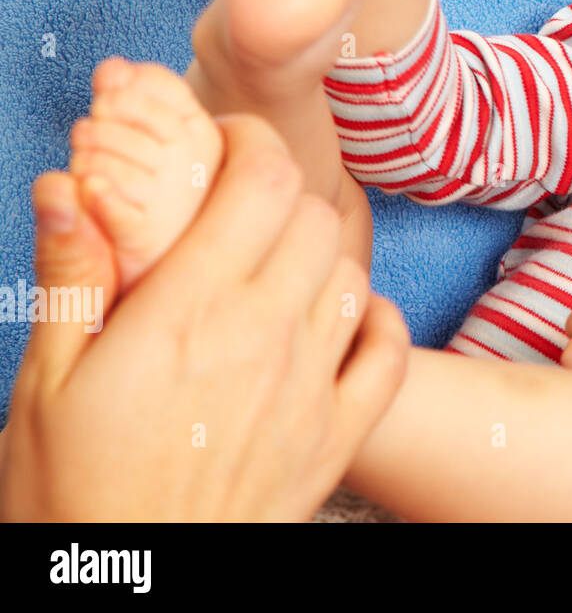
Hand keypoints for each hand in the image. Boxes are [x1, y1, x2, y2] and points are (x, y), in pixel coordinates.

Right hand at [0, 114, 410, 521]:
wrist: (127, 594)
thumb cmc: (72, 491)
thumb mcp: (46, 381)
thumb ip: (72, 274)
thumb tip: (69, 185)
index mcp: (187, 312)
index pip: (259, 181)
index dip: (250, 141)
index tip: (226, 142)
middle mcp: (262, 338)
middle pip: (313, 217)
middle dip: (280, 193)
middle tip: (241, 207)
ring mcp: (309, 388)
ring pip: (351, 274)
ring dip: (320, 254)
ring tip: (276, 265)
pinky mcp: (337, 435)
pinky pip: (388, 353)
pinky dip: (375, 321)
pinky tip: (340, 318)